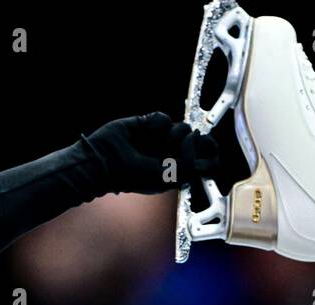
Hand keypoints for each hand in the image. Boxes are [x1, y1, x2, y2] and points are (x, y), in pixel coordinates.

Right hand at [80, 112, 220, 195]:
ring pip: (182, 127)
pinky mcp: (149, 124)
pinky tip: (144, 132)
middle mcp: (172, 154)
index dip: (210, 153)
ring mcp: (161, 139)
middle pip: (197, 140)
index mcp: (178, 171)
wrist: (104, 162)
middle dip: (193, 141)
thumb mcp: (166, 176)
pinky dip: (156, 123)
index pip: (205, 161)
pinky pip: (164, 117)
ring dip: (171, 134)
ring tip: (155, 142)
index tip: (207, 148)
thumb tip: (195, 137)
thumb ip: (189, 164)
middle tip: (183, 144)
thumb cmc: (132, 175)